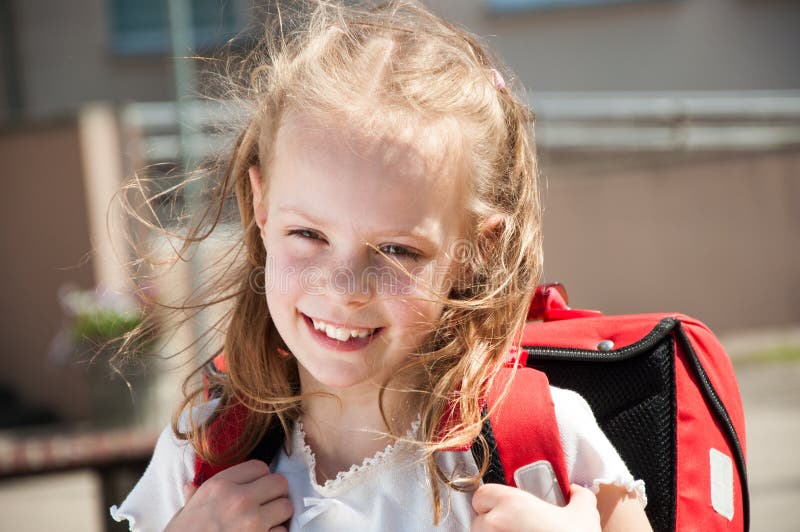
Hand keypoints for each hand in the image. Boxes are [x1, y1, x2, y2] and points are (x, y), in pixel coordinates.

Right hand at [165, 459, 292, 531]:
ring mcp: (252, 522)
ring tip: (266, 523)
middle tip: (266, 505)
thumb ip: (195, 496)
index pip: (259, 466)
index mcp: (219, 486)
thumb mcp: (185, 513)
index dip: (260, 478)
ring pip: (286, 507)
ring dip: (279, 516)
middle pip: (279, 483)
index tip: (256, 488)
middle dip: (275, 494)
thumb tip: (191, 487)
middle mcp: (238, 499)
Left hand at [472, 483, 599, 531]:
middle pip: (479, 520)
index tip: (506, 508)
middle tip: (515, 528)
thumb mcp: (584, 514)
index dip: (492, 500)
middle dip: (492, 523)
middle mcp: (494, 524)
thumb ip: (579, 496)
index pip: (482, 495)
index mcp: (510, 503)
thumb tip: (575, 490)